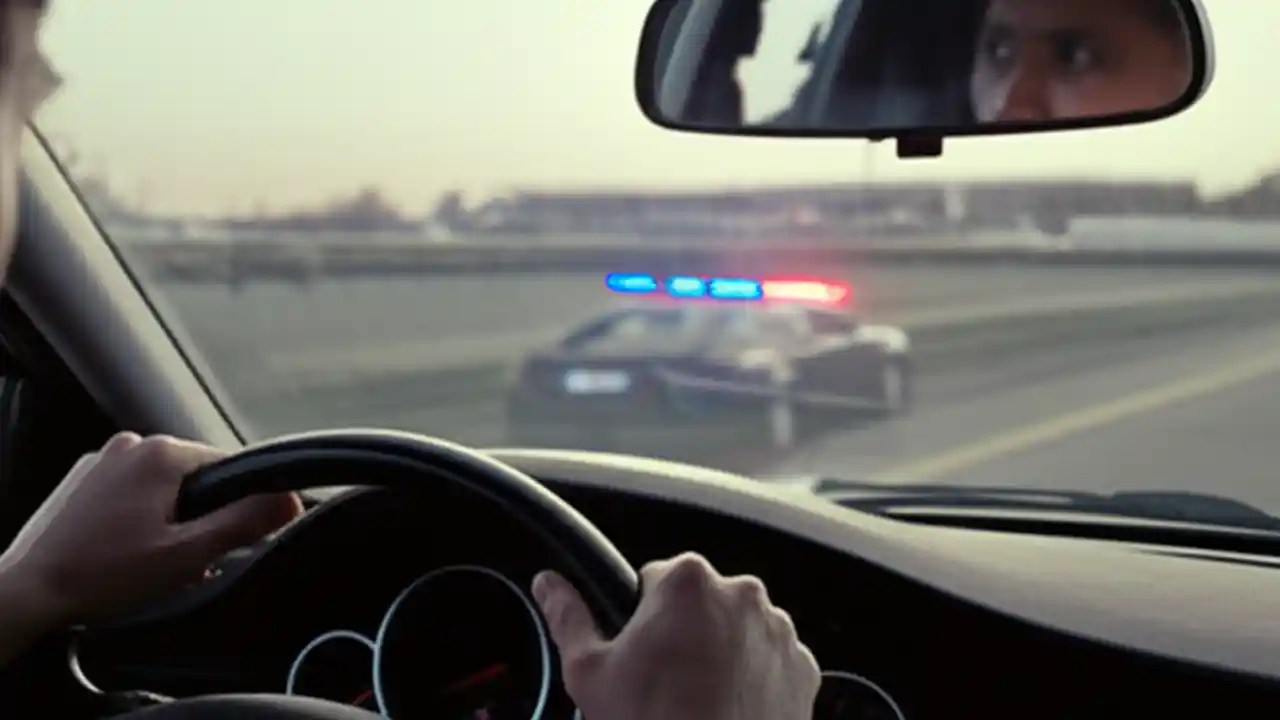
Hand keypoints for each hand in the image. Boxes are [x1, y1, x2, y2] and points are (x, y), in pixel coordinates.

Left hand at [0, 433, 300, 629]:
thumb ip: (243, 523)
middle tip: (186, 560)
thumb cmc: (104, 574)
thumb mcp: (186, 555)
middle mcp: (131, 444)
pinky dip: (139, 518)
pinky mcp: (82, 480)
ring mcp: (102, 460)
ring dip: (170, 520)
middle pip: (195, 478)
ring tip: (152, 561)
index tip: (228, 540)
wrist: (28, 591)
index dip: (238, 505)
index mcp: (161, 453)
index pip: (229, 467)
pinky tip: (127, 552)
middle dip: (200, 517)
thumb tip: (291, 499)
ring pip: (163, 486)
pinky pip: (131, 492)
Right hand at [532, 552, 819, 719]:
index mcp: (687, 582)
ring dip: (720, 651)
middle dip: (683, 630)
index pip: (654, 576)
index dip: (640, 615)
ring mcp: (778, 631)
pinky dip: (752, 678)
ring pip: (737, 629)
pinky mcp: (804, 668)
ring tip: (697, 699)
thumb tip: (549, 584)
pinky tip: (727, 708)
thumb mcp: (590, 672)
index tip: (640, 649)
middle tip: (664, 681)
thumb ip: (569, 616)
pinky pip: (770, 660)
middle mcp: (742, 594)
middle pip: (700, 601)